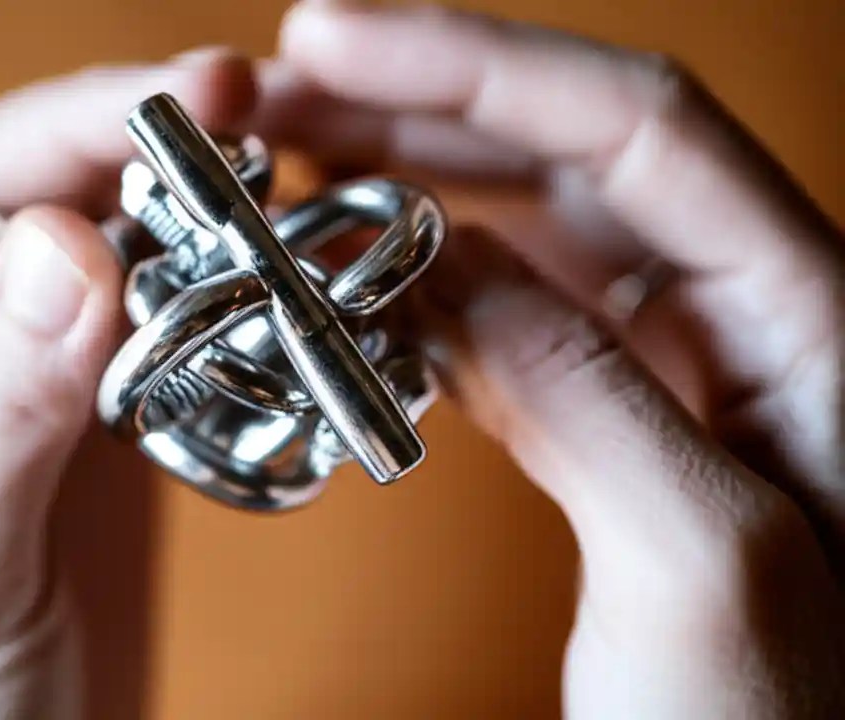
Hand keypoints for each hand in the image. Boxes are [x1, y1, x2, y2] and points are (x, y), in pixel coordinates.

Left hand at [0, 50, 254, 717]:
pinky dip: (216, 314)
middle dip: (142, 156)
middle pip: (35, 203)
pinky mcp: (91, 443)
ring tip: (283, 197)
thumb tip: (66, 239)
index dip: (61, 128)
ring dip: (191, 230)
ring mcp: (15, 393)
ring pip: (109, 268)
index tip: (179, 105)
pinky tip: (269, 297)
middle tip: (259, 118)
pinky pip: (158, 345)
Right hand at [264, 2, 843, 716]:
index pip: (637, 130)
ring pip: (529, 231)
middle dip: (418, 106)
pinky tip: (353, 278)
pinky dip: (417, 290)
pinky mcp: (614, 431)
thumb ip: (584, 393)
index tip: (337, 42)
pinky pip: (508, 322)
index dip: (475, 65)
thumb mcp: (701, 567)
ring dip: (407, 184)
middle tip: (286, 94)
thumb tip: (449, 274)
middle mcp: (749, 326)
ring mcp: (676, 378)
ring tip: (298, 159)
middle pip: (571, 155)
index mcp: (818, 324)